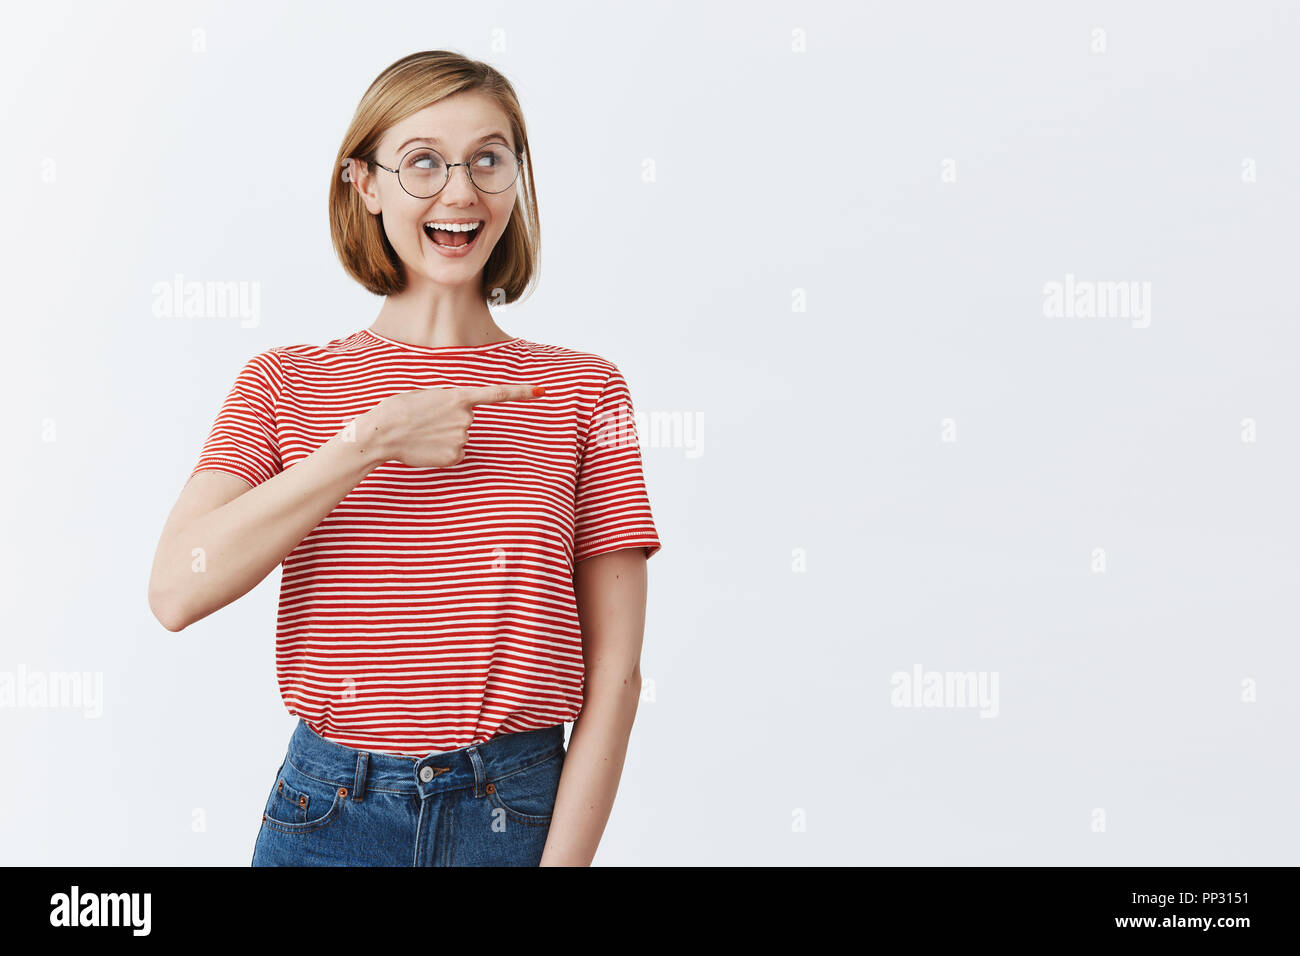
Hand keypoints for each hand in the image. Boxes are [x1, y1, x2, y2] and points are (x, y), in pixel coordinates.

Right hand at [370, 384, 546, 467]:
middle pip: (466, 420)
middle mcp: (466, 417)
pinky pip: (454, 454)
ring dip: (443, 436)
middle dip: (449, 421)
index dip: (522, 392)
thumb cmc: (401, 409)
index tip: (542, 391)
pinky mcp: (455, 456)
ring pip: (459, 438)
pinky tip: (426, 447)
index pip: (498, 393)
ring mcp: (462, 438)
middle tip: (426, 419)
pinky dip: (442, 452)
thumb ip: (451, 403)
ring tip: (422, 432)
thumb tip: (460, 418)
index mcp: (459, 396)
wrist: (384, 431)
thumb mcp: (429, 396)